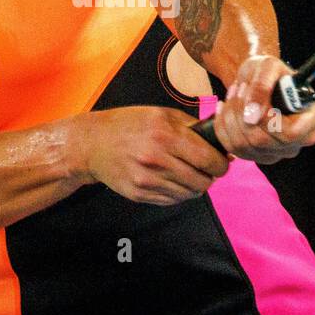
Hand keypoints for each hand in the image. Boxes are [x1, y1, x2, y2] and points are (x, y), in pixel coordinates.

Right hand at [80, 107, 230, 205]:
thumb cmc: (129, 124)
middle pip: (202, 181)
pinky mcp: (139, 194)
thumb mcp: (161, 114)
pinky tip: (172, 180)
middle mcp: (156, 159)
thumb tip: (222, 145)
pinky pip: (172, 200)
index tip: (221, 162)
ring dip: (194, 186)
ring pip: (189, 194)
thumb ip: (193, 128)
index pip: (208, 159)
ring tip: (188, 174)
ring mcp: (147, 180)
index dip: (221, 164)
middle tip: (206, 169)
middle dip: (210, 177)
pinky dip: (178, 193)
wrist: (93, 143)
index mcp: (165, 135)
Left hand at [214, 55, 314, 163]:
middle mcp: (302, 138)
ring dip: (231, 115)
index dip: (267, 120)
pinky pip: (233, 147)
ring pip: (244, 144)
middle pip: (263, 140)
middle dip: (242, 112)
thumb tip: (252, 115)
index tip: (253, 97)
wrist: (258, 79)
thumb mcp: (267, 66)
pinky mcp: (260, 156)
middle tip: (239, 87)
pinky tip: (226, 107)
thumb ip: (262, 85)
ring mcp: (281, 151)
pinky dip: (222, 125)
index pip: (291, 133)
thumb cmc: (268, 71)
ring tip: (234, 93)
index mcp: (314, 115)